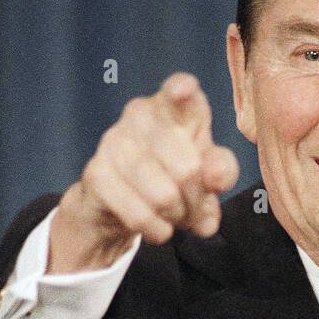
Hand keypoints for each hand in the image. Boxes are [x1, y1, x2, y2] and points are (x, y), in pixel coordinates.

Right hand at [48, 73, 239, 271]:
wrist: (121, 203)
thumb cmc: (173, 177)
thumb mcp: (207, 175)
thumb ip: (221, 171)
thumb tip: (215, 177)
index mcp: (174, 106)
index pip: (178, 88)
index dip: (182, 89)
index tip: (184, 91)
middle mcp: (140, 114)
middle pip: (188, 170)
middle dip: (197, 201)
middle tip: (194, 207)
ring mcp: (114, 141)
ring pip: (164, 196)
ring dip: (177, 218)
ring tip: (174, 216)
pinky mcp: (96, 172)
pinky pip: (140, 215)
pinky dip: (157, 230)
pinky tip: (157, 226)